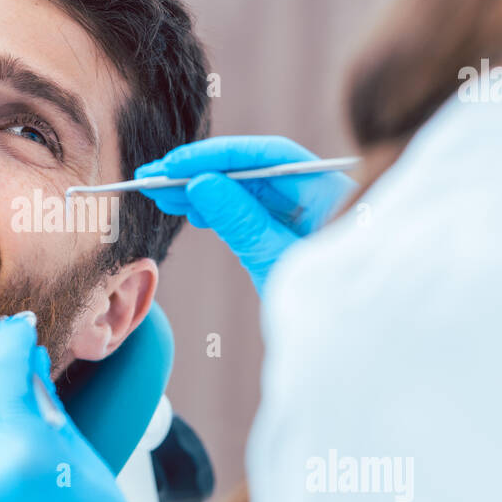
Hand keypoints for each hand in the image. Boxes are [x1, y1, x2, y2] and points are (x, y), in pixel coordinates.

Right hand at [136, 135, 354, 293]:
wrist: (347, 345)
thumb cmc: (328, 308)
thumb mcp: (277, 261)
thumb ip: (241, 220)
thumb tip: (201, 182)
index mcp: (330, 194)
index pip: (268, 158)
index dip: (219, 156)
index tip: (176, 164)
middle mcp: (318, 196)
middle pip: (253, 171)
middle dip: (202, 172)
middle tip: (154, 175)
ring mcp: (303, 215)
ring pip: (245, 191)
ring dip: (202, 191)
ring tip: (160, 194)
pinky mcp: (288, 233)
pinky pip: (249, 212)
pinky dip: (218, 211)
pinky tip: (187, 210)